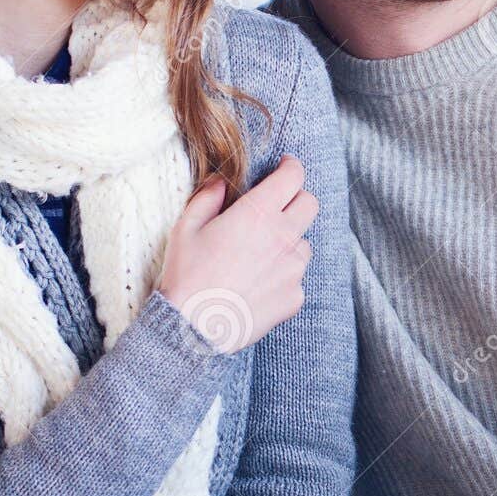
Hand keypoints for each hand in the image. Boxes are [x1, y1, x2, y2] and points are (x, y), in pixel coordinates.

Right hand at [157, 154, 318, 352]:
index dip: (291, 167)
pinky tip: (258, 284)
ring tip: (260, 254)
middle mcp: (283, 238)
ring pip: (304, 242)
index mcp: (257, 214)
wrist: (193, 328)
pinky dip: (283, 275)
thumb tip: (221, 182)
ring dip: (289, 241)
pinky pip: (297, 277)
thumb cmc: (187, 276)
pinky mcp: (295, 297)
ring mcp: (293, 269)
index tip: (285, 167)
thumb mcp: (186, 227)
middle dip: (296, 198)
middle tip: (277, 206)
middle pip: (310, 204)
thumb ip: (207, 197)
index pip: (293, 177)